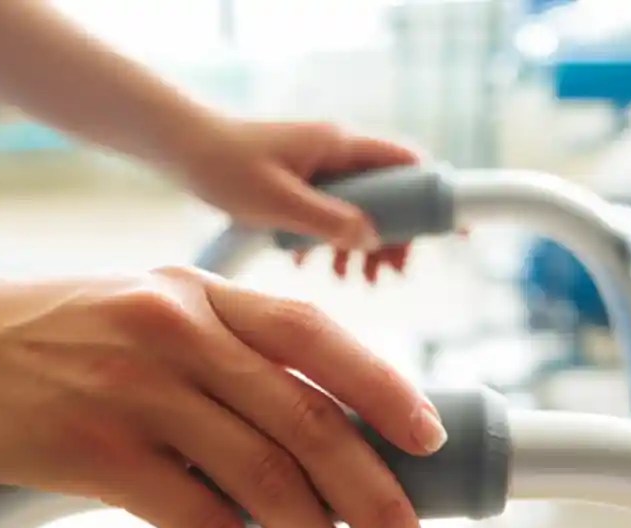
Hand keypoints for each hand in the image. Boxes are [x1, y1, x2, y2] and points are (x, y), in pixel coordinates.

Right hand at [0, 267, 447, 527]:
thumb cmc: (40, 337)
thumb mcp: (138, 316)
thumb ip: (215, 357)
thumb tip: (300, 440)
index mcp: (196, 292)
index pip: (315, 336)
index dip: (383, 389)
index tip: (429, 441)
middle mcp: (177, 330)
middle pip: (308, 419)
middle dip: (375, 497)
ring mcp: (136, 384)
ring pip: (264, 473)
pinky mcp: (92, 443)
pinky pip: (194, 512)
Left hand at [172, 118, 419, 281]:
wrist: (179, 147)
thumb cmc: (224, 166)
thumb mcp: (278, 203)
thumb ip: (328, 222)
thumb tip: (372, 240)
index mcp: (339, 145)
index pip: (406, 164)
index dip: (433, 196)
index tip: (450, 232)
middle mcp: (335, 151)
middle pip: (387, 193)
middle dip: (392, 235)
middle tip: (390, 274)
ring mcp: (317, 165)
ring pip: (358, 206)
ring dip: (360, 242)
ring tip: (355, 280)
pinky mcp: (297, 180)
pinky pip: (328, 210)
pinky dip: (328, 238)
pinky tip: (312, 265)